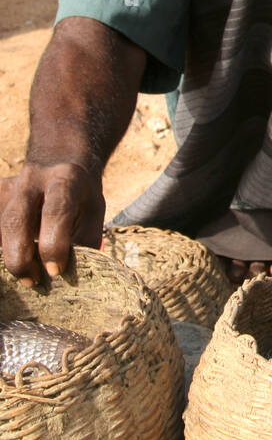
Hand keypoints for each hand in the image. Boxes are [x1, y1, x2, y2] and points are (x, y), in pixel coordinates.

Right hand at [0, 161, 105, 287]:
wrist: (60, 157)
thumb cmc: (81, 192)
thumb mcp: (94, 211)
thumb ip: (84, 240)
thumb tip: (70, 276)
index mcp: (65, 180)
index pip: (55, 212)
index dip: (54, 245)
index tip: (55, 271)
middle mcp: (32, 180)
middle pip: (15, 220)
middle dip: (20, 257)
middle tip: (33, 281)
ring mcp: (9, 187)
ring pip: (0, 222)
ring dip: (7, 254)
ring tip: (24, 276)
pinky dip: (2, 244)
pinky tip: (11, 261)